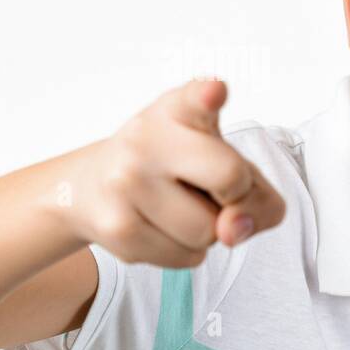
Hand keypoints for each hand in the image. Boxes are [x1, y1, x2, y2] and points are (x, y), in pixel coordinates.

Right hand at [64, 78, 286, 267]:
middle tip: (211, 187)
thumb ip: (256, 192)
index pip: (195, 97)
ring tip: (177, 206)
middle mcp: (147, 138)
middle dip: (235, 195)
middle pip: (230, 178)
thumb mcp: (222, 160)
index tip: (214, 91)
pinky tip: (160, 226)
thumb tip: (234, 231)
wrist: (92, 188)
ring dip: (207, 231)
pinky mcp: (116, 227)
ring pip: (209, 232)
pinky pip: (186, 258)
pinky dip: (185, 251)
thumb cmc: (175, 169)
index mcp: (180, 108)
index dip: (208, 95)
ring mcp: (127, 182)